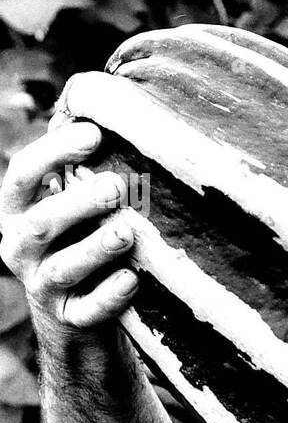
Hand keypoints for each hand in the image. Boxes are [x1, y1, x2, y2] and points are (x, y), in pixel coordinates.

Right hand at [0, 112, 137, 334]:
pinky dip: (109, 296)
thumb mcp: (71, 205)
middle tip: (117, 186)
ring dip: (96, 248)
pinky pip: (86, 311)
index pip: (23, 175)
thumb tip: (107, 101)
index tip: (95, 133)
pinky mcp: (69, 320)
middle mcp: (22, 247)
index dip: (54, 152)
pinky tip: (133, 280)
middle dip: (78, 203)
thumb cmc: (80, 243)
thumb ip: (79, 168)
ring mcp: (43, 286)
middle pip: (42, 223)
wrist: (76, 321)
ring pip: (63, 268)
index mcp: (19, 211)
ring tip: (128, 232)